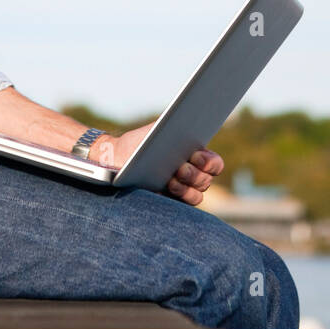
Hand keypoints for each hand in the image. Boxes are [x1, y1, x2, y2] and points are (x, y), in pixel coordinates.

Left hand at [90, 122, 223, 205]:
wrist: (116, 159)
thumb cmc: (139, 143)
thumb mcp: (156, 131)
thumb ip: (174, 127)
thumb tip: (188, 123)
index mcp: (194, 156)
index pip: (214, 163)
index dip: (210, 162)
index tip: (196, 155)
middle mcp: (192, 175)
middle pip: (206, 179)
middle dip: (195, 174)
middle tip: (181, 168)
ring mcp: (182, 190)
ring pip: (198, 194)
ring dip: (187, 187)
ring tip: (172, 180)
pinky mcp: (170, 203)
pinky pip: (184, 205)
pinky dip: (178, 197)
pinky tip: (166, 189)